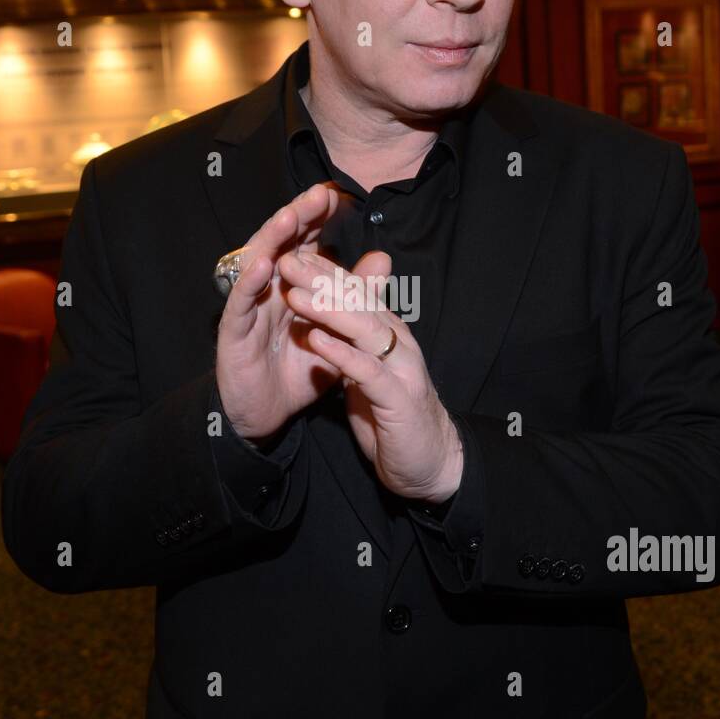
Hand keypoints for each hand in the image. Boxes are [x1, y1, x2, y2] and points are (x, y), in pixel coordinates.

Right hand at [215, 183, 347, 443]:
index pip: (305, 242)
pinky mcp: (233, 333)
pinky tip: (262, 266)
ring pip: (256, 266)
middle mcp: (268, 289)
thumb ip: (355, 294)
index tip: (338, 195)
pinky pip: (239, 304)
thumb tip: (383, 258)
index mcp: (292, 285)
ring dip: (272, 240)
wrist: (268, 414)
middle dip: (298, 218)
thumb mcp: (335, 330)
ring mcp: (249, 308)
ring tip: (289, 217)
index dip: (318, 218)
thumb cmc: (298, 369)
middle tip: (318, 194)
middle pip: (281, 245)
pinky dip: (248, 284)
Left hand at [277, 248, 463, 501]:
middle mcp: (399, 345)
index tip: (294, 255)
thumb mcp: (367, 372)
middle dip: (322, 282)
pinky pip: (368, 372)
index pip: (357, 295)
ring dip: (328, 310)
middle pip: (359, 304)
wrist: (430, 463)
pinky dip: (342, 355)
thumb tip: (324, 316)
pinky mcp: (400, 401)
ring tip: (295, 295)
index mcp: (390, 335)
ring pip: (365, 330)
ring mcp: (402, 370)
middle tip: (288, 262)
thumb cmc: (395, 417)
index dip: (325, 274)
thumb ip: (350, 343)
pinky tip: (316, 341)